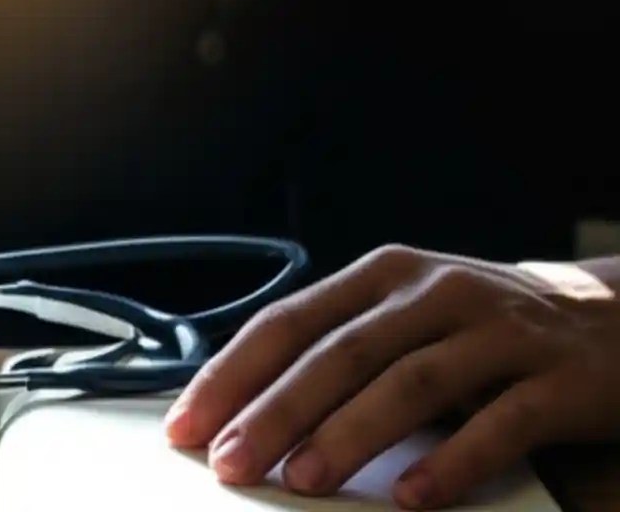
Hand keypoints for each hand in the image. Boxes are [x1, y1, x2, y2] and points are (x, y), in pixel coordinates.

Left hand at [163, 244, 619, 509]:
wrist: (613, 318)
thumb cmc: (481, 326)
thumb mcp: (406, 317)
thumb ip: (338, 351)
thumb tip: (243, 411)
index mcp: (382, 277)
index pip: (289, 323)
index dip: (233, 374)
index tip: (188, 423)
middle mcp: (434, 293)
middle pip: (339, 354)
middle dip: (276, 411)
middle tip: (231, 462)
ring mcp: (497, 331)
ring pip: (410, 383)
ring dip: (349, 434)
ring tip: (302, 479)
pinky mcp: (556, 379)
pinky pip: (499, 423)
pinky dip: (452, 461)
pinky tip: (411, 498)